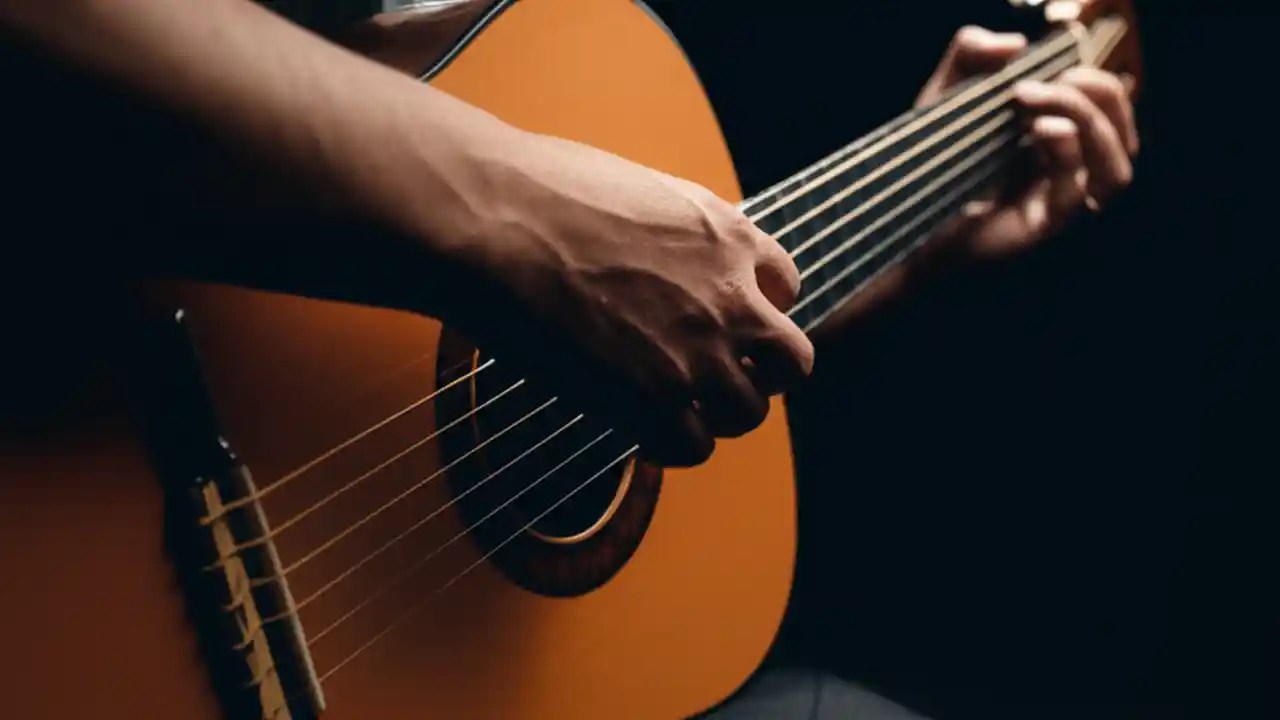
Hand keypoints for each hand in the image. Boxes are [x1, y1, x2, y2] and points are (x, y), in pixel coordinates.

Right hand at [447, 130, 814, 466]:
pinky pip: (692, 448)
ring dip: (713, 415)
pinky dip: (670, 444)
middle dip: (759, 374)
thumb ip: (677, 230)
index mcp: (729, 238)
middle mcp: (731, 298)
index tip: (721, 320)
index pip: (786, 288)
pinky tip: (636, 427)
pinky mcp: (654, 400)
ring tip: (669, 406)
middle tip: (713, 375)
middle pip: (791, 364)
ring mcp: (698, 353)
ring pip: (747, 415)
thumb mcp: (641, 190)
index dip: (756, 308)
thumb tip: (664, 249)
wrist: (495, 222)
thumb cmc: (543, 192)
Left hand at [818, 26, 1138, 331]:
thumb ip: (971, 51)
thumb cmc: (928, 156)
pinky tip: (1039, 129)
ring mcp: (1058, 201)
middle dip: (1092, 92)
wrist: (898, 210)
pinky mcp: (1040, 226)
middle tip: (1034, 83)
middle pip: (1121, 130)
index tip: (1041, 68)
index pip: (1111, 106)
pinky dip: (1067, 151)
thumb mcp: (946, 90)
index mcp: (1060, 137)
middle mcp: (1068, 170)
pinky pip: (1075, 191)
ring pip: (1114, 165)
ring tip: (1029, 100)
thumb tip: (1014, 43)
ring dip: (1084, 118)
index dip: (1092, 79)